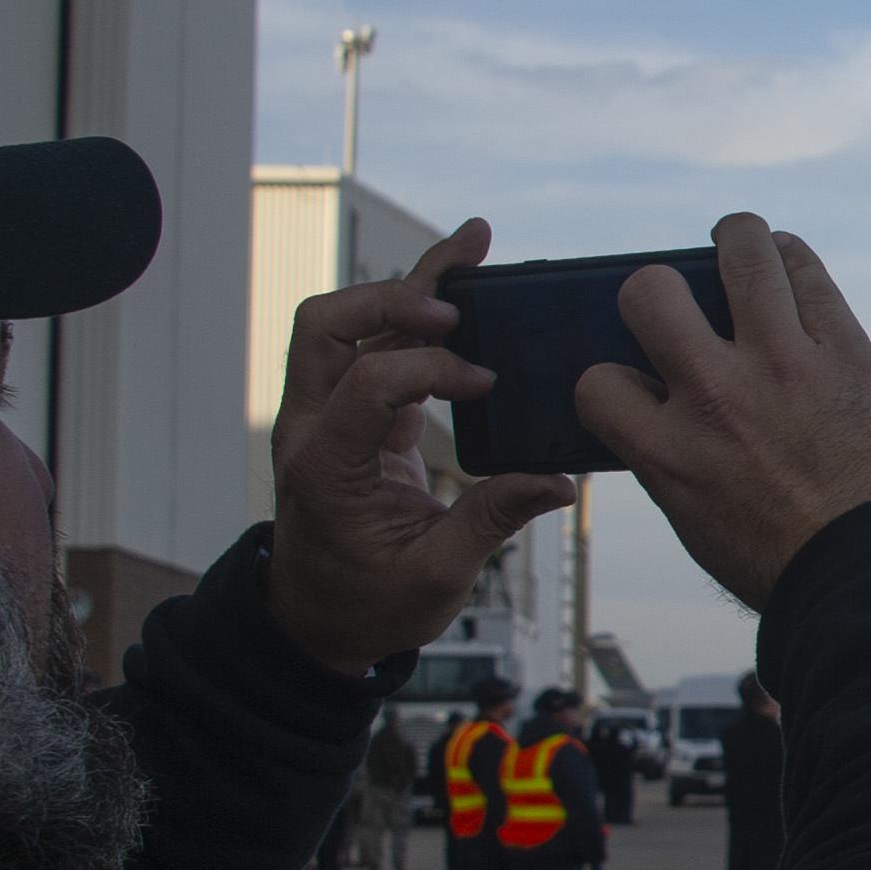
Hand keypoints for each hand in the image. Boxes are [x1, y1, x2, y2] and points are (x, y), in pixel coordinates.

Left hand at [263, 226, 577, 675]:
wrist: (316, 622)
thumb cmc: (366, 605)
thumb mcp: (436, 575)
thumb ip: (492, 519)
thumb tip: (558, 482)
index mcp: (327, 466)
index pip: (368, 383)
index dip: (431, 370)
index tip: (485, 385)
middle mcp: (312, 427)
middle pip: (328, 324)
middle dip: (393, 298)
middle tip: (460, 302)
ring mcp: (324, 415)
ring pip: (346, 322)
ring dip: (405, 287)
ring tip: (472, 247)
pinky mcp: (350, 413)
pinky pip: (373, 346)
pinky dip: (413, 315)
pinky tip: (463, 289)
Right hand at [574, 216, 870, 608]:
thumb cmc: (797, 570)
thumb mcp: (706, 530)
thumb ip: (683, 471)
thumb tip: (675, 441)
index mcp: (668, 454)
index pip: (597, 383)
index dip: (613, 378)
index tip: (641, 384)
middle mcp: (714, 397)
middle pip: (650, 294)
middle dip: (657, 289)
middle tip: (681, 299)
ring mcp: (782, 367)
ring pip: (742, 253)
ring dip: (735, 238)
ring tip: (737, 241)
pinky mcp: (846, 354)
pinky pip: (811, 276)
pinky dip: (794, 257)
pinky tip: (790, 259)